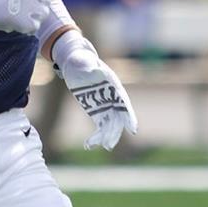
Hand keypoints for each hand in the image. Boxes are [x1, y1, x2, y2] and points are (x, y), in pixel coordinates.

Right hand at [0, 0, 66, 36]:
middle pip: (46, 1)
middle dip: (34, 3)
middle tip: (16, 2)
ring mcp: (29, 5)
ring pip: (41, 15)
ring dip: (30, 16)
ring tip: (13, 10)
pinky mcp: (24, 21)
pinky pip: (33, 27)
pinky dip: (24, 27)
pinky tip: (12, 19)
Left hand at [50, 29, 139, 151]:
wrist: (75, 63)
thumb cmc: (80, 59)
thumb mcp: (82, 60)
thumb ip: (87, 64)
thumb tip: (90, 69)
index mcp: (112, 85)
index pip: (123, 102)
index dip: (129, 116)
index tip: (132, 129)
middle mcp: (111, 97)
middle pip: (118, 117)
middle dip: (116, 131)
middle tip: (109, 144)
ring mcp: (104, 105)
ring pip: (110, 124)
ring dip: (107, 136)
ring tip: (103, 146)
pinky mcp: (96, 111)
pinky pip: (99, 126)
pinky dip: (96, 136)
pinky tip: (88, 145)